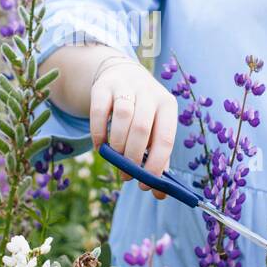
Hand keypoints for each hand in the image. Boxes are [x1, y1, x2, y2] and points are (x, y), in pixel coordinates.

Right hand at [89, 57, 178, 199]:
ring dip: (117, 145)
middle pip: (141, 129)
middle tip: (127, 175)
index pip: (165, 139)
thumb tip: (160, 193)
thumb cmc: (142, 112)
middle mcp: (149, 93)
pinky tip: (100, 147)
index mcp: (167, 105)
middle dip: (133, 158)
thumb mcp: (155, 128)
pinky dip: (98, 134)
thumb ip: (157, 158)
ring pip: (122, 117)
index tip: (147, 184)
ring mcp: (126, 86)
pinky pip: (98, 111)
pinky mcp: (103, 87)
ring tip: (115, 159)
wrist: (121, 74)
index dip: (155, 165)